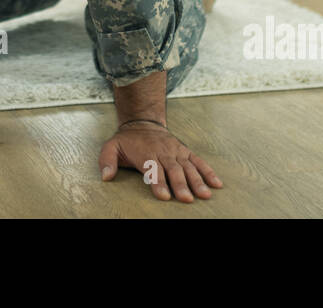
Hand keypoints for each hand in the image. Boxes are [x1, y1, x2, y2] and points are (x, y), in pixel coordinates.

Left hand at [98, 120, 222, 201]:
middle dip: (180, 185)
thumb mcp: (111, 147)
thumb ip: (106, 160)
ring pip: (188, 167)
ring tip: (204, 195)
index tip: (164, 196)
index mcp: (146, 153)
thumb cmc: (127, 140)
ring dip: (197, 181)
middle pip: (173, 170)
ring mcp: (176, 151)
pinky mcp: (185, 151)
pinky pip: (198, 161)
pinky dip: (208, 171)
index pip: (153, 169)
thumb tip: (106, 176)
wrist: (143, 122)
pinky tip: (216, 184)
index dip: (158, 183)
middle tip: (186, 199)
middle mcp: (163, 152)